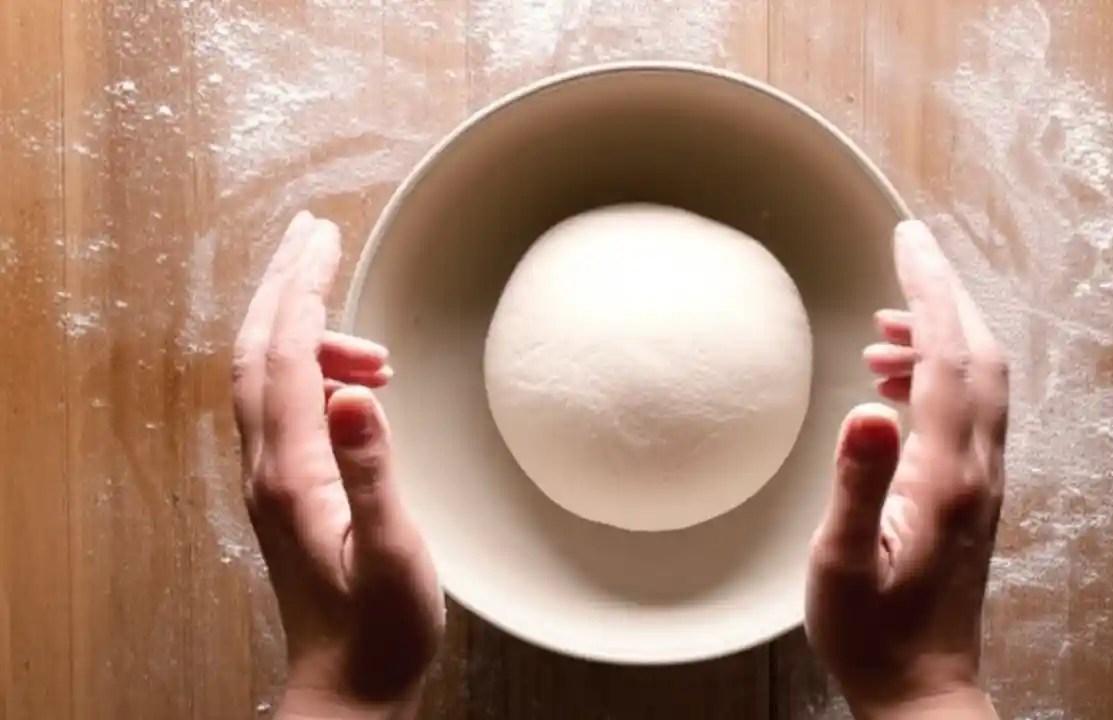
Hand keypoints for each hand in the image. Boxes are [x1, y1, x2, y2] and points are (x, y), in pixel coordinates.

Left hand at [232, 212, 444, 717]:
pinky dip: (315, 375)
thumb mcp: (393, 551)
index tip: (325, 237)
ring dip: (310, 337)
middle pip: (259, 350)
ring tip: (376, 350)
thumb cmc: (379, 629)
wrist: (348, 688)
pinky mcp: (284, 491)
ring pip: (269, 378)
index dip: (305, 289)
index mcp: (293, 471)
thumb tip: (355, 394)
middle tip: (313, 232)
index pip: (290, 354)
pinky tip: (360, 391)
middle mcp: (268, 466)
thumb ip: (374, 472)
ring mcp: (271, 478)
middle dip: (283, 284)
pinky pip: (284, 408)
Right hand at [805, 221, 1006, 718]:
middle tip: (906, 253)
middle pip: (978, 356)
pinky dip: (940, 377)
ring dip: (941, 338)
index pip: (946, 357)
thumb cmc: (872, 634)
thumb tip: (867, 407)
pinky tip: (894, 391)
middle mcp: (979, 469)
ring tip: (880, 334)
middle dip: (944, 295)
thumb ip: (856, 485)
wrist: (921, 688)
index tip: (907, 238)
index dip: (927, 291)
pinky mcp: (975, 494)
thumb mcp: (842, 563)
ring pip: (979, 381)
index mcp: (946, 475)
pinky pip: (969, 412)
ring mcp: (984, 481)